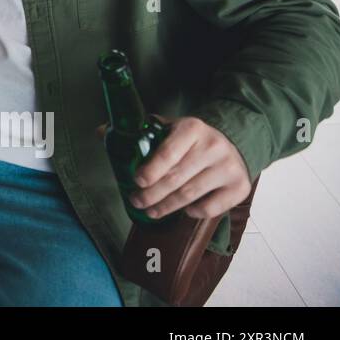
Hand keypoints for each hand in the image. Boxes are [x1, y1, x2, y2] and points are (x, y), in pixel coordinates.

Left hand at [106, 115, 252, 219]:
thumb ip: (139, 131)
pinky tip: (182, 210)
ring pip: (190, 194)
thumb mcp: (169, 127)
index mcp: (192, 128)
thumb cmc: (191, 139)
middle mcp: (213, 146)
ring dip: (167, 207)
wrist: (234, 141)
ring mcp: (228, 167)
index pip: (169, 152)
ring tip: (151, 211)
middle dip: (152, 194)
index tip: (137, 181)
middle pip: (176, 178)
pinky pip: (212, 207)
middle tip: (136, 201)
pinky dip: (194, 212)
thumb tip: (101, 132)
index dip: (151, 170)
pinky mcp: (239, 186)